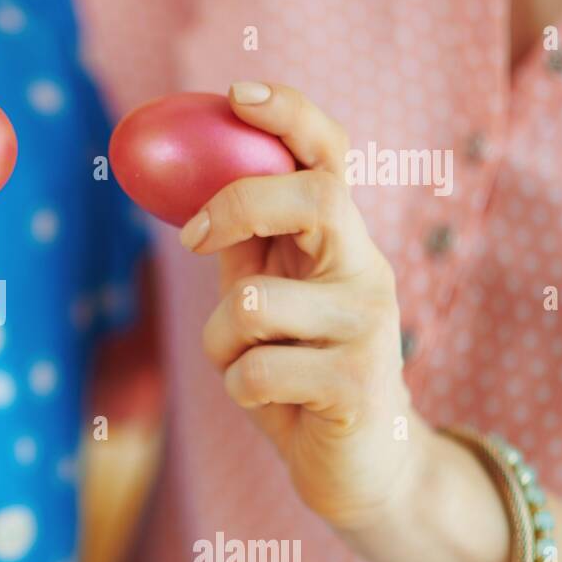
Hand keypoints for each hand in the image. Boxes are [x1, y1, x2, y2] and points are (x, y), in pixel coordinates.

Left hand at [183, 81, 420, 527]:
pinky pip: (255, 370)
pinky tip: (273, 404)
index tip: (237, 93)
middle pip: (315, 196)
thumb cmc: (300, 375)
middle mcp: (366, 270)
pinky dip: (240, 389)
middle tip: (196, 240)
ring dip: (222, 343)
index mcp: (340, 243)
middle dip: (240, 205)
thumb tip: (192, 193)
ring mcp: (370, 325)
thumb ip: (244, 251)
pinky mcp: (358, 383)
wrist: (359, 467)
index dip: (289, 117)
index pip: (329, 157)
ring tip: (248, 367)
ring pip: (253, 303)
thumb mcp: (267, 304)